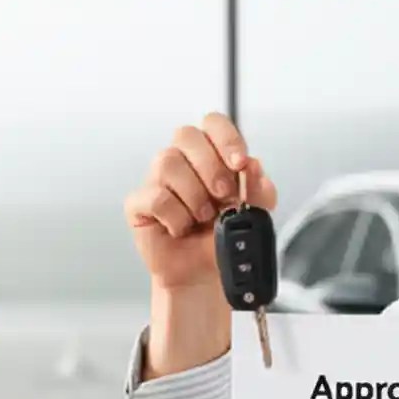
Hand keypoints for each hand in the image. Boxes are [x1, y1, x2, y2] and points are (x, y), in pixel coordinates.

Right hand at [123, 111, 278, 291]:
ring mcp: (157, 180)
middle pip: (186, 135)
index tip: (239, 162)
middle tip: (224, 196)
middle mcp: (182, 161)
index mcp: (211, 155)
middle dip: (211, 167)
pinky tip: (182, 228)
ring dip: (194, 195)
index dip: (226, 138)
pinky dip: (176, 216)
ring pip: (168, 162)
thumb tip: (253, 166)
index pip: (213, 123)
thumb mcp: (255, 215)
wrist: (205, 274)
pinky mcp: (139, 203)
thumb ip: (259, 190)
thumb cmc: (224, 239)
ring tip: (204, 218)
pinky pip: (155, 196)